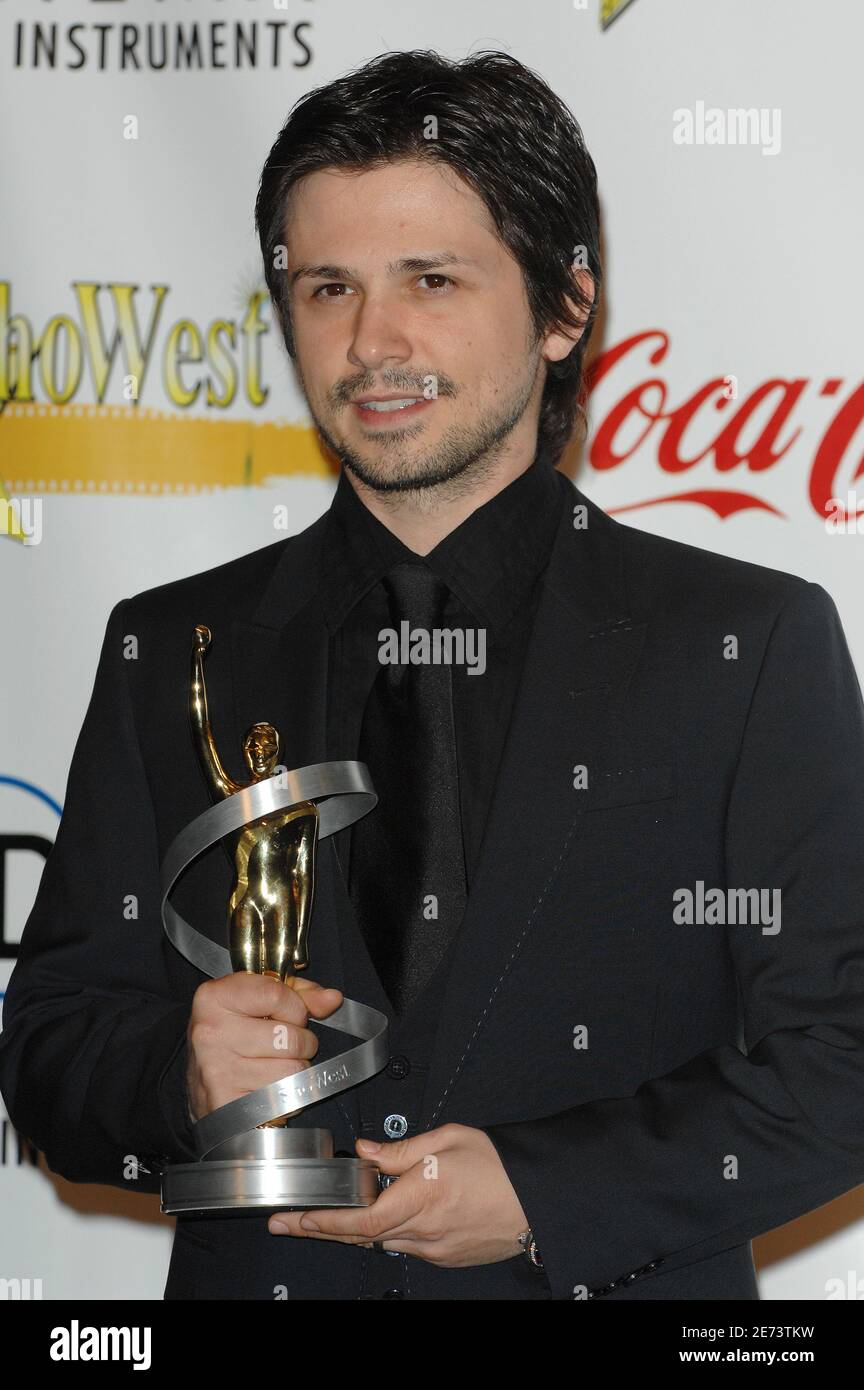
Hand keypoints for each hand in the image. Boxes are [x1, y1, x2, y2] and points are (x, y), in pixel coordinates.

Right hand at [185, 973, 342, 1121]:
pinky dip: (287, 1097)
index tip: (288, 1014)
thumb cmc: (233, 1037)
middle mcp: (211, 1032)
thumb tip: (332, 999)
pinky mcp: (228, 1104)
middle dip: (299, 1043)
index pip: (277, 994)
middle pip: (290, 1037)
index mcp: (214, 997)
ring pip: (292, 1070)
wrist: (199, 1085)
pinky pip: (285, 1099)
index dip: (295, 1007)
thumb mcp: (258, 1002)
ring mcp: (217, 1070)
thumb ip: (299, 994)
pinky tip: (269, 1089)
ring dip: (294, 1071)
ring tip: (273, 1067)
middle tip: (281, 1046)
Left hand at [268, 1123, 528, 1266]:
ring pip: (379, 1242)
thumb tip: (367, 1150)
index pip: (362, 1217)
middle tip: (285, 1225)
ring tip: (319, 1220)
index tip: (298, 1217)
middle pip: (361, 1235)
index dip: (325, 1221)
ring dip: (348, 1231)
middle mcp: (425, 1230)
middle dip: (319, 1229)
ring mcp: (434, 1249)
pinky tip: (373, 1221)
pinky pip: (404, 1245)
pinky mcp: (444, 1256)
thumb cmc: (501, 1166)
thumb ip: (402, 1149)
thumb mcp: (449, 1139)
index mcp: (423, 1196)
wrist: (538, 1198)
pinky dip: (382, 1234)